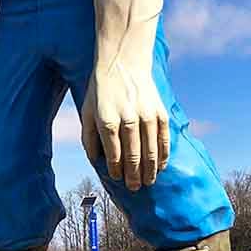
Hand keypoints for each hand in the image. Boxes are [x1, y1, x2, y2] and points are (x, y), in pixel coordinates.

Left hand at [81, 65, 169, 191]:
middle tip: (133, 187)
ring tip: (147, 182)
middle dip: (133, 176)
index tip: (117, 178)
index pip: (113, 154)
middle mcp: (128, 119)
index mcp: (107, 120)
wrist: (123, 63)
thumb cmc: (101, 90)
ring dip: (149, 170)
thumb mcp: (87, 110)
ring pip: (150, 152)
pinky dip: (163, 155)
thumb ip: (88, 137)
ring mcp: (146, 115)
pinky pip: (164, 140)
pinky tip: (161, 166)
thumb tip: (95, 161)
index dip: (116, 170)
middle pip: (133, 156)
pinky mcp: (160, 112)